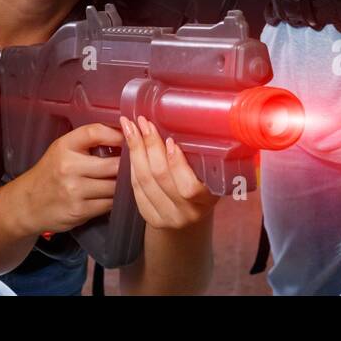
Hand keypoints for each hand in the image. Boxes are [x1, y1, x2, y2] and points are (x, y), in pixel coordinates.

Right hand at [17, 122, 121, 235]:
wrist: (27, 203)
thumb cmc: (50, 173)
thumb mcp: (62, 149)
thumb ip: (88, 141)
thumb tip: (124, 134)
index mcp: (64, 146)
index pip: (95, 132)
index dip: (117, 134)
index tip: (128, 138)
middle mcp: (69, 167)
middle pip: (113, 164)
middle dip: (126, 165)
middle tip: (134, 164)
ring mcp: (74, 191)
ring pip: (114, 186)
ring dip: (122, 184)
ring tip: (124, 180)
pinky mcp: (79, 211)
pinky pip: (108, 203)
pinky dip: (114, 199)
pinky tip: (111, 195)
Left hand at [119, 115, 218, 231]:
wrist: (192, 213)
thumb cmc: (204, 183)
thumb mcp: (209, 171)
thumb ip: (200, 155)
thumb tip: (182, 123)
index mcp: (206, 200)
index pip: (188, 187)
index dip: (176, 163)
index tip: (169, 140)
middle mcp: (187, 213)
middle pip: (160, 177)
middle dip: (149, 145)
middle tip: (143, 123)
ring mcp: (168, 218)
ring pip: (144, 181)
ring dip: (136, 150)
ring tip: (131, 128)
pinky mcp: (151, 218)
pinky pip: (136, 188)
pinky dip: (132, 165)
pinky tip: (132, 148)